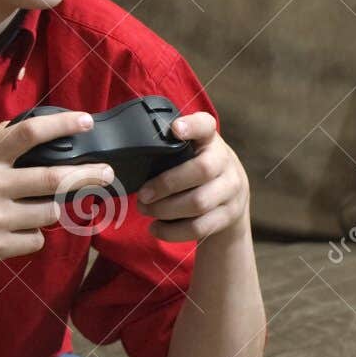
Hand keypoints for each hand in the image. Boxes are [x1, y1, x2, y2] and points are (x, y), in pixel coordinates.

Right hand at [0, 111, 115, 269]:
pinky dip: (32, 232)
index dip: (62, 124)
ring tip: (34, 206)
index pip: (28, 132)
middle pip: (55, 177)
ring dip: (51, 207)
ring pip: (50, 211)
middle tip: (106, 172)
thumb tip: (31, 124)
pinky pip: (36, 238)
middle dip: (88, 174)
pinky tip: (12, 227)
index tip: (86, 120)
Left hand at [136, 112, 249, 241]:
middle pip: (201, 170)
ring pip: (198, 203)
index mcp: (210, 141)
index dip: (192, 126)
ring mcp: (231, 190)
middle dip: (165, 184)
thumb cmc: (196, 169)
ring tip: (145, 210)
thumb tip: (122, 157)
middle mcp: (225, 162)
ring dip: (164, 210)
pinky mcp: (228, 216)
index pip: (206, 125)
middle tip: (142, 194)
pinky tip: (155, 228)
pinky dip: (172, 231)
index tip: (175, 128)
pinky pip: (199, 227)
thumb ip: (167, 149)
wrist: (232, 199)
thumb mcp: (189, 152)